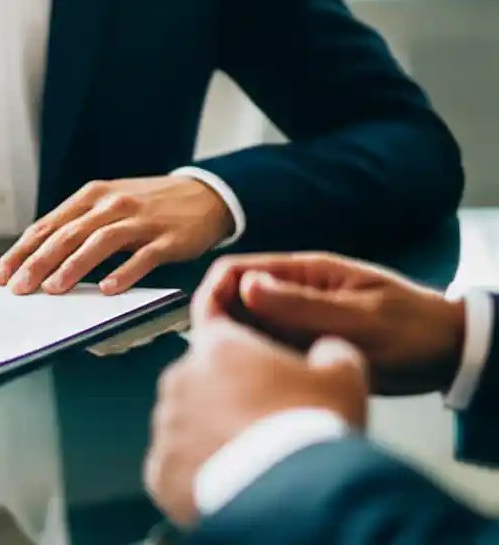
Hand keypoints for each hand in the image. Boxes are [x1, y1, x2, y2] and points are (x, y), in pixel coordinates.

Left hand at [0, 177, 232, 295]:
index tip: (1, 274)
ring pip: (100, 243)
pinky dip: (124, 272)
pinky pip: (143, 256)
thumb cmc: (147, 205)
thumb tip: (36, 254)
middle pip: (68, 234)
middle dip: (38, 262)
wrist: (204, 195)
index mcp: (91, 197)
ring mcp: (140, 220)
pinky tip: (109, 288)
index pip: (47, 226)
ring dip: (74, 266)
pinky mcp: (167, 238)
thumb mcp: (108, 205)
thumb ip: (77, 225)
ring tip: (53, 289)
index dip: (22, 251)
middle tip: (18, 287)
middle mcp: (112, 205)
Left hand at [145, 320, 367, 525]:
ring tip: (253, 459)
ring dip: (211, 435)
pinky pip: (177, 467)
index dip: (238, 342)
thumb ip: (330, 352)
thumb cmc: (311, 430)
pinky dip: (199, 474)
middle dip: (228, 396)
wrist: (289, 495)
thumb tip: (326, 352)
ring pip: (187, 425)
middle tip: (266, 422)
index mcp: (218, 347)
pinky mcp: (160, 471)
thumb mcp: (342, 377)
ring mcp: (166, 427)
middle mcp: (180, 380)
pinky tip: (231, 484)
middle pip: (202, 380)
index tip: (253, 360)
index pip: (215, 323)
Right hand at [191, 253, 465, 394]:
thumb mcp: (359, 317)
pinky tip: (268, 386)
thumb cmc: (413, 329)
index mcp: (305, 273)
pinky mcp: (303, 349)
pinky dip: (261, 368)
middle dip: (222, 328)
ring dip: (240, 351)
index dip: (215, 293)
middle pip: (235, 302)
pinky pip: (268, 355)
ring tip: (246, 378)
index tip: (206, 325)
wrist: (449, 355)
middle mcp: (293, 295)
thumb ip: (302, 304)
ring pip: (247, 331)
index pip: (239, 270)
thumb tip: (246, 286)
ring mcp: (297, 322)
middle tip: (223, 362)